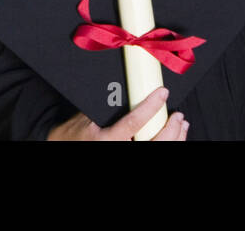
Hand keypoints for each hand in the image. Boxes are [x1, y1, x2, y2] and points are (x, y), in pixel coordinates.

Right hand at [46, 87, 187, 140]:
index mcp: (106, 140)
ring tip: (181, 124)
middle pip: (154, 143)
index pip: (133, 124)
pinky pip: (154, 152)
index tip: (162, 92)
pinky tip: (176, 137)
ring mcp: (127, 154)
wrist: (62, 147)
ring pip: (159, 150)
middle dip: (171, 130)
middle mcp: (119, 150)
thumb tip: (125, 88)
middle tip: (178, 115)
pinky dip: (171, 145)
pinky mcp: (129, 156)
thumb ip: (105, 107)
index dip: (150, 107)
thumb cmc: (73, 134)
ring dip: (175, 139)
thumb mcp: (85, 118)